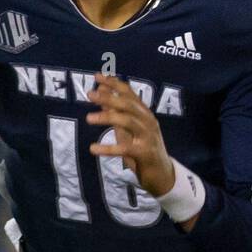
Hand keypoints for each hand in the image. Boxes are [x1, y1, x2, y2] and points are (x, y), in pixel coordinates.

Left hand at [85, 74, 174, 198]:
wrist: (163, 175)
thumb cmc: (143, 150)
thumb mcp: (128, 130)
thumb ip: (116, 113)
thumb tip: (102, 93)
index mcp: (144, 114)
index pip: (129, 93)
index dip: (114, 83)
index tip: (97, 76)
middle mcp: (148, 122)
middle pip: (128, 104)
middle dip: (109, 97)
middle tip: (90, 94)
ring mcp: (148, 137)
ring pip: (128, 121)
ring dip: (107, 117)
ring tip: (88, 118)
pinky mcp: (145, 154)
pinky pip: (125, 148)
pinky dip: (108, 148)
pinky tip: (93, 148)